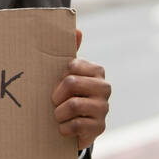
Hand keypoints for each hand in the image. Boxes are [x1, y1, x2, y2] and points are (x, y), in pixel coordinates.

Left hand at [52, 27, 109, 150]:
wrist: (72, 126)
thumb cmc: (66, 94)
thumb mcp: (65, 73)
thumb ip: (70, 51)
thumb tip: (77, 30)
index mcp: (96, 70)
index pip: (71, 66)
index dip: (58, 77)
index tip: (55, 85)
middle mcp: (104, 87)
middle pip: (71, 83)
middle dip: (56, 95)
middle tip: (53, 102)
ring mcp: (104, 108)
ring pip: (73, 105)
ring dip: (58, 113)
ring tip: (58, 115)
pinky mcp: (100, 127)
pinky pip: (77, 125)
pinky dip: (64, 128)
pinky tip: (63, 128)